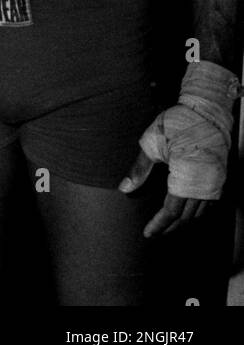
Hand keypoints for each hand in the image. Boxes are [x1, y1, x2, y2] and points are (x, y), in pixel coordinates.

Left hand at [119, 99, 228, 237]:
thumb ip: (139, 169)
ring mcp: (215, 181)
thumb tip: (124, 189)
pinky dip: (196, 211)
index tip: (148, 233)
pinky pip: (209, 202)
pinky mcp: (219, 177)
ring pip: (200, 212)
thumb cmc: (176, 124)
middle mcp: (205, 184)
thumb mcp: (151, 143)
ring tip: (167, 224)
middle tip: (154, 232)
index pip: (172, 211)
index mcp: (186, 178)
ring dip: (184, 221)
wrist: (206, 111)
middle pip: (187, 216)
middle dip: (170, 226)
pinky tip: (185, 210)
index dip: (159, 224)